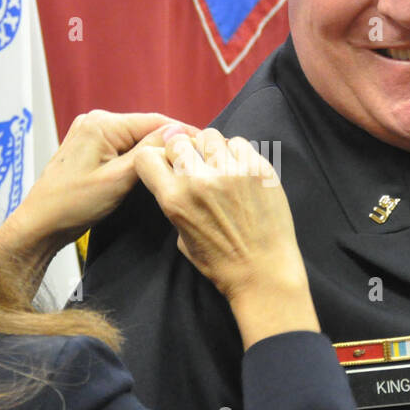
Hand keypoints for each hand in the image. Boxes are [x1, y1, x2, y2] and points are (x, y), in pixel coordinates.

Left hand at [0, 111, 179, 285]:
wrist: (40, 223)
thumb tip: (177, 133)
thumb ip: (149, 153)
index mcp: (101, 123)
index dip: (183, 133)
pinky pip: (121, 147)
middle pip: (145, 128)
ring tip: (179, 165)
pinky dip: (137, 157)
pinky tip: (151, 170)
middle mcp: (94, 121)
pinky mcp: (88, 148)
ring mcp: (89, 133)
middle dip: (169, 143)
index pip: (155, 121)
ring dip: (154, 152)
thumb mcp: (119, 179)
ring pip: (134, 139)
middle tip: (197, 160)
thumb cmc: (72, 204)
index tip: (207, 144)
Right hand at [134, 128, 318, 346]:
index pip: (146, 156)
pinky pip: (238, 143)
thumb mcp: (181, 236)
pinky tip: (240, 171)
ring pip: (209, 136)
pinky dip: (236, 153)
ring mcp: (231, 171)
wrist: (263, 273)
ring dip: (210, 149)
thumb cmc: (221, 262)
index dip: (155, 159)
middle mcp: (199, 181)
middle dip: (183, 152)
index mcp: (174, 200)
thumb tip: (174, 174)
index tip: (166, 165)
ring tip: (219, 167)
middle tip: (195, 166)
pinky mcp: (258, 168)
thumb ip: (175, 202)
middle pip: (177, 141)